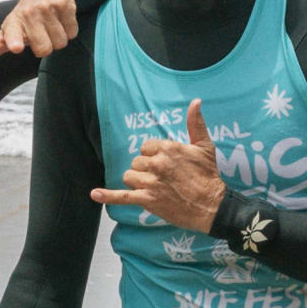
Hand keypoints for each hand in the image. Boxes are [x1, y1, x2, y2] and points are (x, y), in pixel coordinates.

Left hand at [0, 0, 79, 68]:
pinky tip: (60, 21)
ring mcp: (47, 8)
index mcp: (12, 23)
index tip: (15, 46)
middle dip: (46, 47)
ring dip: (58, 39)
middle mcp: (28, 14)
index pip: (12, 34)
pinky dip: (69, 30)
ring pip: (60, 42)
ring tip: (50, 27)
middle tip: (41, 36)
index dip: (14, 40)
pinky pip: (72, 32)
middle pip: (44, 49)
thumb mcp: (6, 32)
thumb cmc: (23, 19)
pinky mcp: (64, 4)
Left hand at [91, 100, 227, 234]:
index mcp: (168, 148)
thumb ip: (196, 123)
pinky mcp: (147, 199)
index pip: (146, 147)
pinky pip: (122, 196)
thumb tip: (195, 101)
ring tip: (152, 187)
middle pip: (136, 162)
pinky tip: (95, 194)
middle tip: (162, 178)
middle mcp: (156, 163)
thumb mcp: (205, 146)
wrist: (211, 206)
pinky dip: (108, 195)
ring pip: (129, 176)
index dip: (152, 155)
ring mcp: (150, 182)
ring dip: (137, 181)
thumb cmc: (208, 176)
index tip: (164, 164)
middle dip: (145, 169)